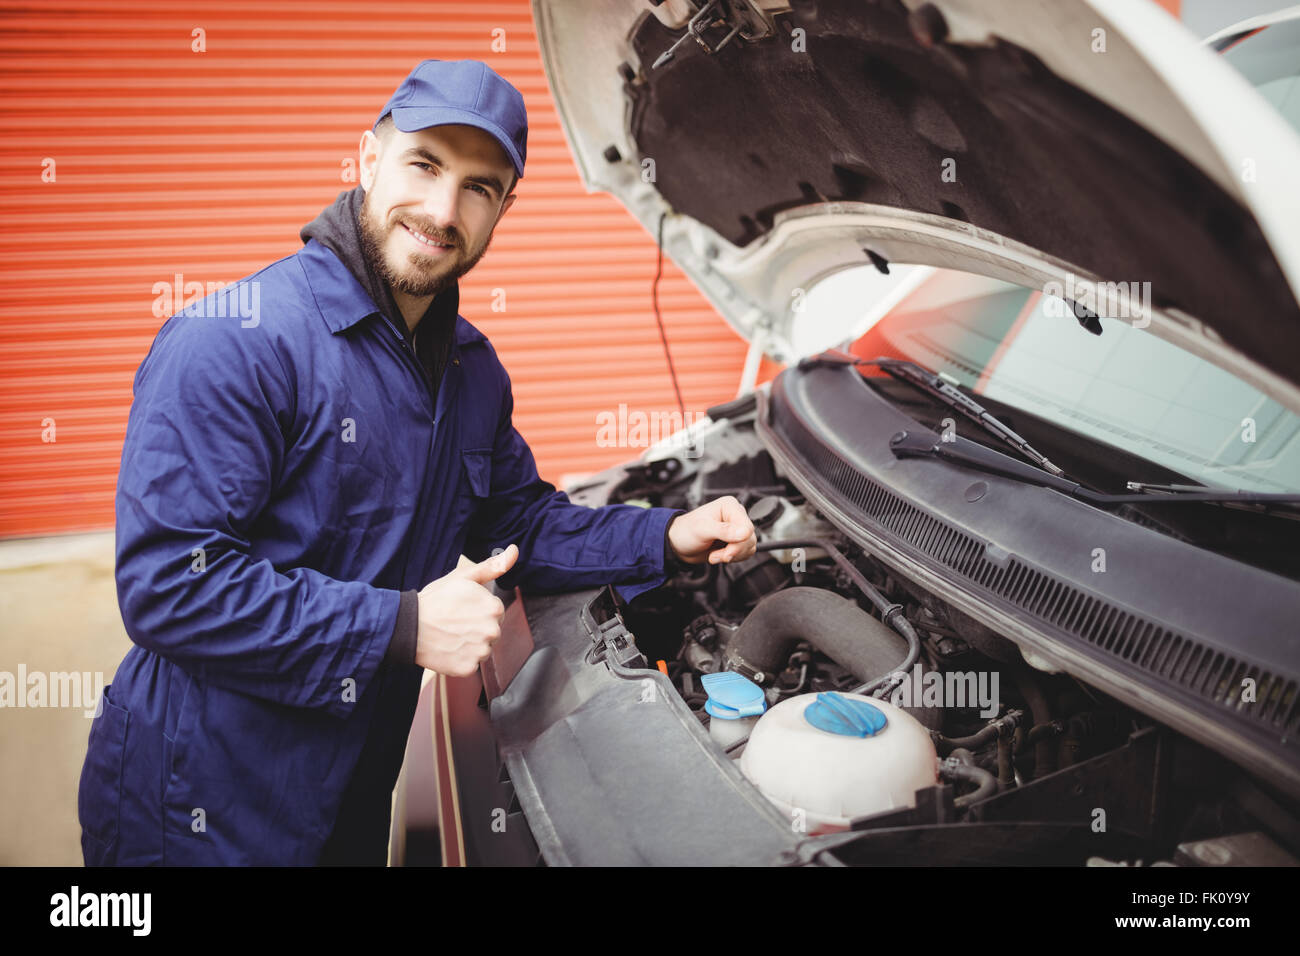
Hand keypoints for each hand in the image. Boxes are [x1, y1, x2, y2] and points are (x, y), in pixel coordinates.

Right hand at [414, 544, 518, 675]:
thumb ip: (493, 566)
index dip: (478, 610)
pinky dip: (460, 659)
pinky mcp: (468, 668)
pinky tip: (447, 648)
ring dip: (470, 644)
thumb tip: (514, 551)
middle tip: (454, 622)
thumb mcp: (463, 576)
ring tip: (450, 635)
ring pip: (482, 649)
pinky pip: (471, 664)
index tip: (461, 609)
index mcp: (494, 608)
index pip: (495, 613)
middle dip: (477, 628)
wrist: (407, 625)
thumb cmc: (435, 599)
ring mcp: (480, 651)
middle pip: (491, 632)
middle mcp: (492, 631)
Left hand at [666, 496, 756, 565]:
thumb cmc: (686, 531)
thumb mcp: (702, 529)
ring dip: (732, 555)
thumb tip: (744, 532)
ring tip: (715, 555)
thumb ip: (724, 530)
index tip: (726, 551)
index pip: (746, 526)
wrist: (679, 545)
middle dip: (733, 551)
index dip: (738, 542)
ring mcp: (736, 529)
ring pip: (749, 546)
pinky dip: (734, 558)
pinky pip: (746, 552)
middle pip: (749, 538)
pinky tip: (720, 555)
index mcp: (729, 506)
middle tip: (716, 555)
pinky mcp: (736, 541)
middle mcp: (735, 516)